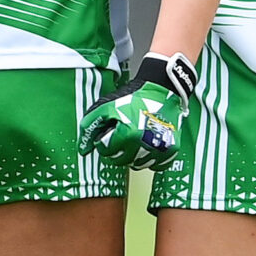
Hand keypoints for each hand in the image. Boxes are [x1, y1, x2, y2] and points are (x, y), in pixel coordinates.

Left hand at [80, 55, 198, 170]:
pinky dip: (151, 158)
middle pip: (121, 161)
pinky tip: (149, 144)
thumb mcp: (106, 107)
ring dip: (133, 155)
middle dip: (118, 150)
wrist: (162, 90)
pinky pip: (156, 165)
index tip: (111, 132)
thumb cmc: (133, 98)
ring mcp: (160, 149)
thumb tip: (83, 151)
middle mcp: (144, 144)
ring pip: (138, 165)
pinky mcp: (172, 150)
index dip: (105, 141)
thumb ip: (89, 127)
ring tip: (136, 138)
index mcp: (127, 134)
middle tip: (123, 135)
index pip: (105, 152)